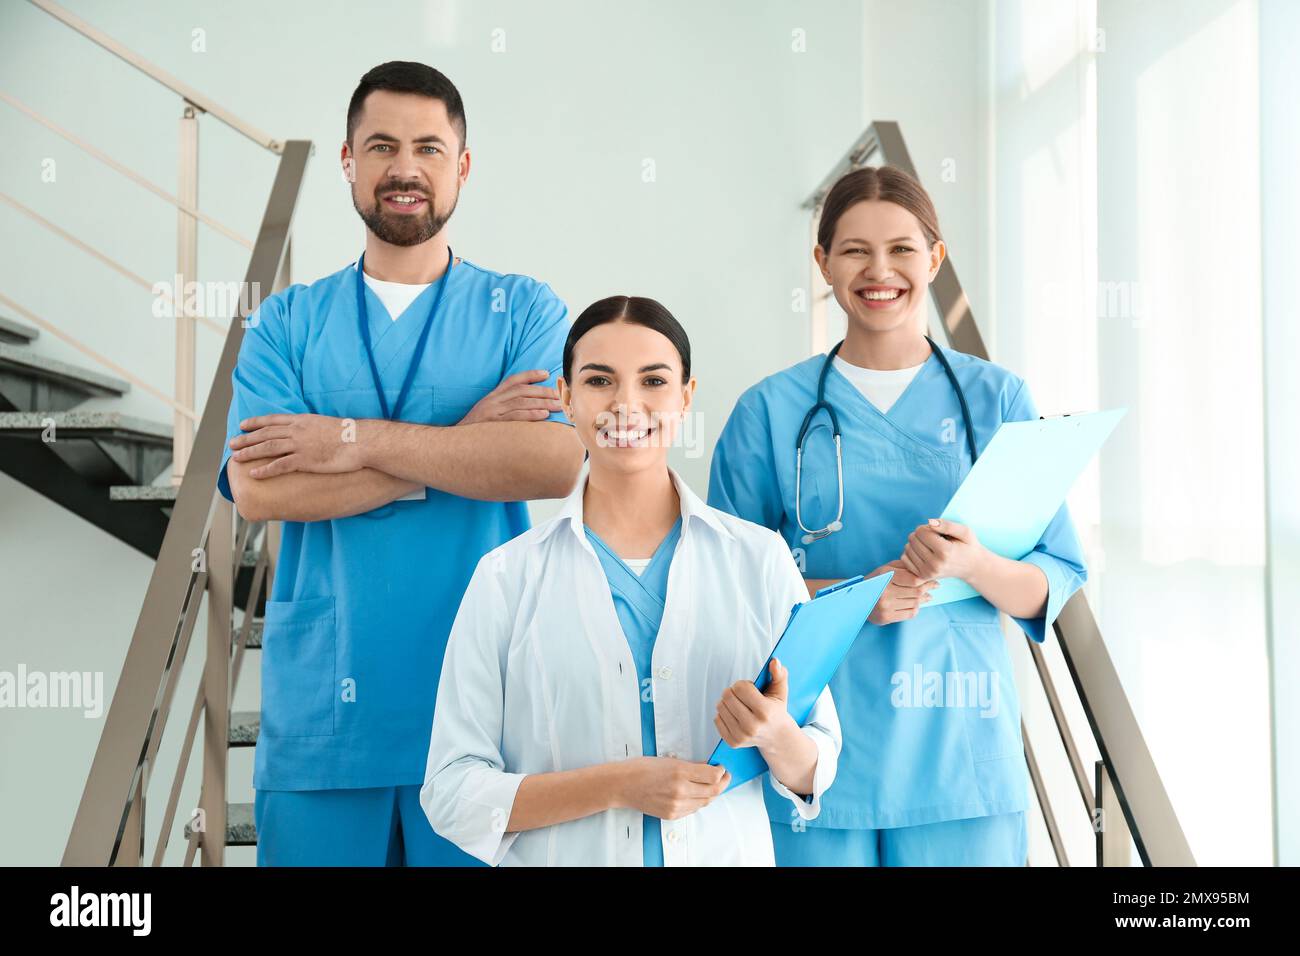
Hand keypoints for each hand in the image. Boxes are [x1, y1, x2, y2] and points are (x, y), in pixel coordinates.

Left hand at [229, 413, 363, 477]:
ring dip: (250, 452)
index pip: (273, 419)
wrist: (361, 441)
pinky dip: (265, 469)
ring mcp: (300, 445)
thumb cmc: (350, 435)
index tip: (243, 425)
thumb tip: (310, 433)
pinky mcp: (305, 460)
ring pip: (268, 447)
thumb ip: (314, 428)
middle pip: (265, 433)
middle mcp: (297, 430)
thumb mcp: (328, 424)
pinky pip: (280, 465)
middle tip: (232, 444)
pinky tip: (254, 473)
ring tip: (236, 458)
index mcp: (302, 420)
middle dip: (246, 438)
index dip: (256, 422)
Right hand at [458, 370, 563, 424]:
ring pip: (521, 402)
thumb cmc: (476, 431)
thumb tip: (527, 407)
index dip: (530, 375)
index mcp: (492, 396)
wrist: (455, 443)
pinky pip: (515, 417)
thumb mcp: (487, 414)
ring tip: (557, 406)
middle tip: (560, 395)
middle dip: (543, 391)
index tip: (546, 374)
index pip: (513, 380)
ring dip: (542, 403)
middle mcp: (493, 401)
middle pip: (522, 391)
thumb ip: (504, 408)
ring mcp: (492, 412)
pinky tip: (544, 415)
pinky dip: (531, 415)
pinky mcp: (493, 424)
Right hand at [613, 757, 730, 819]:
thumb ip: (692, 766)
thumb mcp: (670, 760)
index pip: (713, 775)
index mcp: (680, 772)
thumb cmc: (642, 768)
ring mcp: (676, 805)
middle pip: (713, 791)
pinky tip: (697, 794)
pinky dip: (698, 802)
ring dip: (711, 794)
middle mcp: (680, 791)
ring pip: (704, 802)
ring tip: (711, 785)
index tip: (721, 768)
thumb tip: (709, 767)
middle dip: (722, 783)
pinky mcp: (672, 815)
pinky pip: (693, 810)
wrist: (623, 785)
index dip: (721, 771)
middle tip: (724, 777)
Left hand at [714, 658, 796, 751]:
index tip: (749, 688)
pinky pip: (717, 719)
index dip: (743, 684)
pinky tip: (735, 715)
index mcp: (765, 711)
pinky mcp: (733, 742)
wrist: (777, 738)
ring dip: (727, 702)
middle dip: (733, 691)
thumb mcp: (781, 692)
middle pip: (727, 696)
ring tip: (739, 705)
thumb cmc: (776, 711)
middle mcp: (752, 725)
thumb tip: (775, 661)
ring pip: (720, 706)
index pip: (740, 688)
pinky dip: (723, 714)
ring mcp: (742, 736)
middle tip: (742, 695)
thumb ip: (779, 674)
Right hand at [866, 560, 937, 624]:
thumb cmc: (874, 582)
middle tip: (935, 586)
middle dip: (928, 588)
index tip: (933, 578)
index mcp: (885, 576)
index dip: (926, 579)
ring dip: (924, 599)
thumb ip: (902, 567)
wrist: (856, 599)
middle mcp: (885, 591)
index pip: (913, 579)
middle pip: (916, 592)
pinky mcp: (886, 617)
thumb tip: (923, 569)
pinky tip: (917, 604)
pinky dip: (916, 609)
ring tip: (928, 596)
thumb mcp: (885, 569)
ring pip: (914, 603)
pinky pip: (909, 613)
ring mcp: (885, 605)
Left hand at [899, 518, 988, 583]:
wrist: (972, 567)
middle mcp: (935, 565)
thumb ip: (947, 525)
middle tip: (933, 537)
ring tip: (930, 545)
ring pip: (907, 548)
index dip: (927, 527)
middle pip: (913, 539)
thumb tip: (929, 522)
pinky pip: (905, 558)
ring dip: (916, 543)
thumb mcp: (965, 531)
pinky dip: (911, 552)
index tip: (936, 531)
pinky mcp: (922, 577)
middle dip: (921, 534)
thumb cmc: (968, 546)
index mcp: (945, 552)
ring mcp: (928, 572)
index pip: (921, 531)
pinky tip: (923, 552)